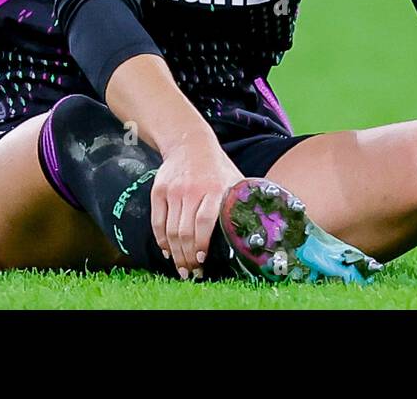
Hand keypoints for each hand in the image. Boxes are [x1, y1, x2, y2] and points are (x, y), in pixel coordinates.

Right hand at [150, 138, 244, 278]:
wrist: (190, 143)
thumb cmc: (217, 168)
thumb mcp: (234, 179)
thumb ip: (241, 201)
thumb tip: (259, 226)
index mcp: (215, 188)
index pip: (204, 221)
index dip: (201, 243)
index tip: (202, 260)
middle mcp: (192, 190)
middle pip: (185, 231)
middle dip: (188, 256)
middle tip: (192, 273)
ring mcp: (173, 191)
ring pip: (170, 230)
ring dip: (175, 253)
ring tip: (182, 267)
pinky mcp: (158, 191)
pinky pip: (157, 222)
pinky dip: (161, 240)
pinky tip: (168, 251)